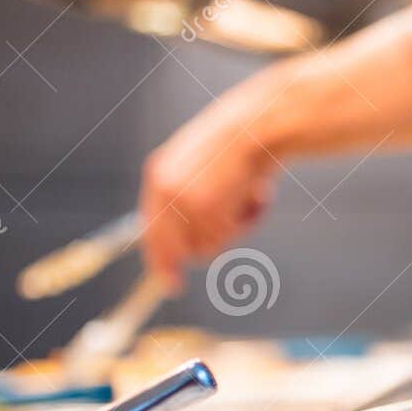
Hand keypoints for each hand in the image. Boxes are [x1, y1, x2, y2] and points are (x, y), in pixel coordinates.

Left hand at [139, 98, 277, 288]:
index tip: (171, 285)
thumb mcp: (205, 167)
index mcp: (159, 174)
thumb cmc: (243, 142)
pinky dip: (249, 223)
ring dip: (235, 230)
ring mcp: (183, 199)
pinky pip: (227, 238)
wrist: (261, 124)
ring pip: (206, 246)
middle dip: (206, 247)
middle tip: (234, 227)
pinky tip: (259, 195)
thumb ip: (191, 198)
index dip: (161, 261)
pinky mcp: (205, 208)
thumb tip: (190, 242)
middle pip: (176, 248)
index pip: (150, 230)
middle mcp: (164, 189)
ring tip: (252, 198)